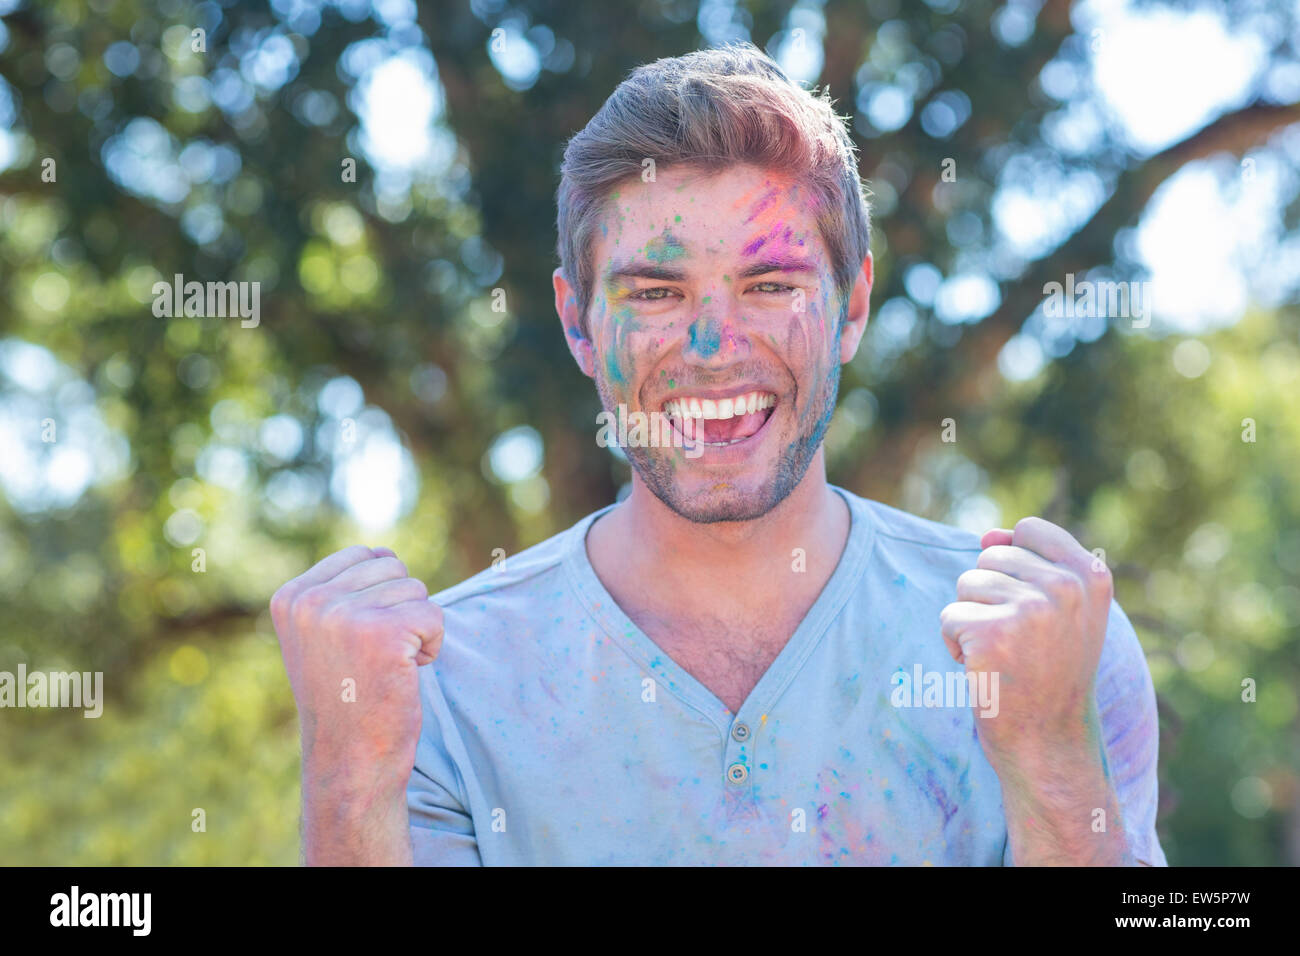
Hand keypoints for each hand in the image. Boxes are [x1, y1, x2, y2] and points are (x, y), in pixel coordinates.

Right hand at [270, 545, 442, 794]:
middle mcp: (311, 601)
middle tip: (376, 658)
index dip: (379, 595)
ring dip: (416, 629)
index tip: (359, 642)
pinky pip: (434, 614)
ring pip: (416, 589)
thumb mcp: (322, 637)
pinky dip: (433, 646)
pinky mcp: (383, 632)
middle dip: (400, 609)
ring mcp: (344, 615)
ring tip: (387, 668)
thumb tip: (382, 552)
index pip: (364, 554)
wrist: (351, 762)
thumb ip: (339, 593)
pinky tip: (405, 675)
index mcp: (291, 596)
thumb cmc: (347, 699)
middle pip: (393, 566)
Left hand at [939, 516, 1112, 773]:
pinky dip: (955, 644)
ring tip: (1003, 655)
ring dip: (972, 620)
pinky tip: (984, 670)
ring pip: (966, 584)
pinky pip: (949, 616)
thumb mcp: (1063, 612)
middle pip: (990, 557)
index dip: (1014, 562)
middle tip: (1018, 641)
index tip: (1031, 607)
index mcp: (1092, 575)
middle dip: (990, 596)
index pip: (1030, 529)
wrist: (1047, 744)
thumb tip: (987, 535)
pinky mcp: (991, 634)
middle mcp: (1066, 587)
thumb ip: (1033, 563)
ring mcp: (1030, 609)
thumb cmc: (1049, 673)